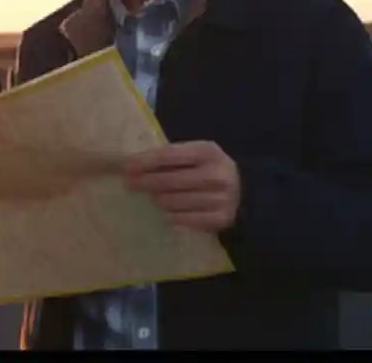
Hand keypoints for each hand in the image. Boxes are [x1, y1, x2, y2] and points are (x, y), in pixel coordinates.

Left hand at [125, 140, 240, 232]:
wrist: (243, 192)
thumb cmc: (209, 169)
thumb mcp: (196, 155)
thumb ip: (171, 157)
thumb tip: (133, 164)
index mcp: (208, 151)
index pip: (169, 155)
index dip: (146, 161)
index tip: (127, 167)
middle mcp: (216, 174)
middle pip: (169, 180)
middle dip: (145, 182)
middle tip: (130, 184)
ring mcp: (220, 198)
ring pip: (173, 202)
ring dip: (159, 200)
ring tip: (154, 198)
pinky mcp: (220, 218)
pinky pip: (184, 220)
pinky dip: (172, 216)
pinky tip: (168, 213)